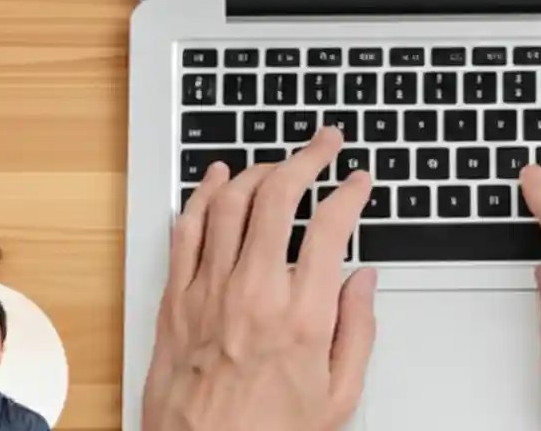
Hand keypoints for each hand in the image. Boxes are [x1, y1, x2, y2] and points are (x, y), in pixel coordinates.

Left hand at [142, 127, 377, 430]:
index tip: (359, 182)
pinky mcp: (175, 300)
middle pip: (279, 196)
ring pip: (231, 202)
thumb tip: (364, 283)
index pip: (330, 227)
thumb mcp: (339, 397)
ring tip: (279, 162)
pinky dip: (202, 195)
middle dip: (308, 157)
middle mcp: (255, 294)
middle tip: (324, 143)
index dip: (350, 192)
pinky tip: (216, 179)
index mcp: (302, 317)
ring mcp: (209, 292)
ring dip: (259, 169)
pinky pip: (186, 231)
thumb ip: (358, 332)